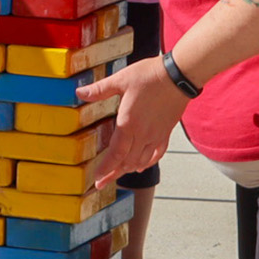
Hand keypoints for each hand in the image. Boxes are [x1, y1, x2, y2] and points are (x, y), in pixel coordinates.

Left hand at [77, 56, 188, 188]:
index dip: (106, 169)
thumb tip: (80, 92)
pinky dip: (148, 162)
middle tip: (102, 182)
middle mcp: (142, 134)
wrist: (179, 76)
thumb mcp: (121, 80)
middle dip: (113, 174)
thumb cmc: (149, 76)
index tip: (97, 180)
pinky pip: (157, 154)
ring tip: (118, 174)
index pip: (115, 153)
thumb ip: (100, 90)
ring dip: (128, 169)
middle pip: (126, 161)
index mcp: (128, 123)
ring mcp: (155, 135)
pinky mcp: (166, 132)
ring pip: (141, 160)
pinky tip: (142, 165)